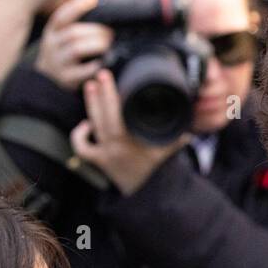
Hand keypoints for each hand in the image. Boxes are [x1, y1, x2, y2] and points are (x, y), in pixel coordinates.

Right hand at [35, 0, 113, 91]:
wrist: (50, 79)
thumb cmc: (65, 50)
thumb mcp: (64, 34)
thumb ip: (78, 19)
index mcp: (53, 31)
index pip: (62, 16)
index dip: (77, 6)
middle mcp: (52, 45)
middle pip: (73, 33)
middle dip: (96, 31)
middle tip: (110, 33)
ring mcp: (58, 63)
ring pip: (76, 49)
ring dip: (97, 45)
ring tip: (108, 45)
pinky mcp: (66, 78)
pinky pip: (82, 71)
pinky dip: (95, 66)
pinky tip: (104, 62)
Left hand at [70, 70, 181, 194]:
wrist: (143, 193)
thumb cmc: (154, 167)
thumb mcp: (166, 150)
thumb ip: (176, 137)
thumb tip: (187, 125)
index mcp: (134, 141)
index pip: (120, 115)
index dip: (112, 96)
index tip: (111, 78)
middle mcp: (118, 147)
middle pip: (105, 118)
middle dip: (102, 94)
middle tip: (101, 74)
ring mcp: (106, 153)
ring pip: (94, 127)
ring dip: (91, 106)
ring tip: (91, 86)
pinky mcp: (98, 160)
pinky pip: (82, 149)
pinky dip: (80, 135)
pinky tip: (86, 124)